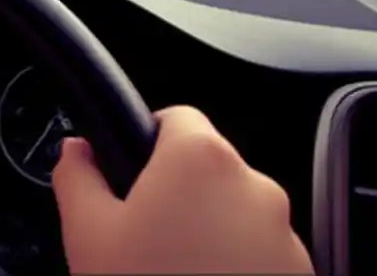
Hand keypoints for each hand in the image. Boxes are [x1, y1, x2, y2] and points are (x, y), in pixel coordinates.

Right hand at [52, 106, 313, 274]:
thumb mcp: (88, 234)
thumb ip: (76, 176)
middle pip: (205, 168)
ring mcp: (286, 233)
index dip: (144, 142)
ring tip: (172, 273)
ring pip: (234, 214)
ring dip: (207, 233)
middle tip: (140, 238)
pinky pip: (259, 254)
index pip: (174, 117)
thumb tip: (75, 151)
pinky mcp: (301, 272)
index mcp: (200, 159)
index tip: (128, 176)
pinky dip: (234, 265)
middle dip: (174, 195)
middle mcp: (253, 184)